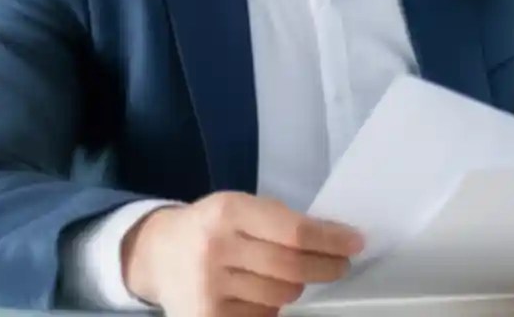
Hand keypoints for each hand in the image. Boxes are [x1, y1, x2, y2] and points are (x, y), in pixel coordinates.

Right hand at [122, 191, 364, 316]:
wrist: (156, 253)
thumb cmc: (213, 227)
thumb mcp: (241, 208)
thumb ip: (282, 222)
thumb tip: (338, 240)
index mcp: (230, 212)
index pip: (295, 231)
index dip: (332, 240)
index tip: (356, 243)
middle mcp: (215, 249)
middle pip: (292, 267)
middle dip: (326, 267)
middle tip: (341, 266)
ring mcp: (208, 288)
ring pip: (281, 296)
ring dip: (297, 288)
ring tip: (293, 277)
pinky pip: (261, 316)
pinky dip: (273, 308)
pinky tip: (265, 294)